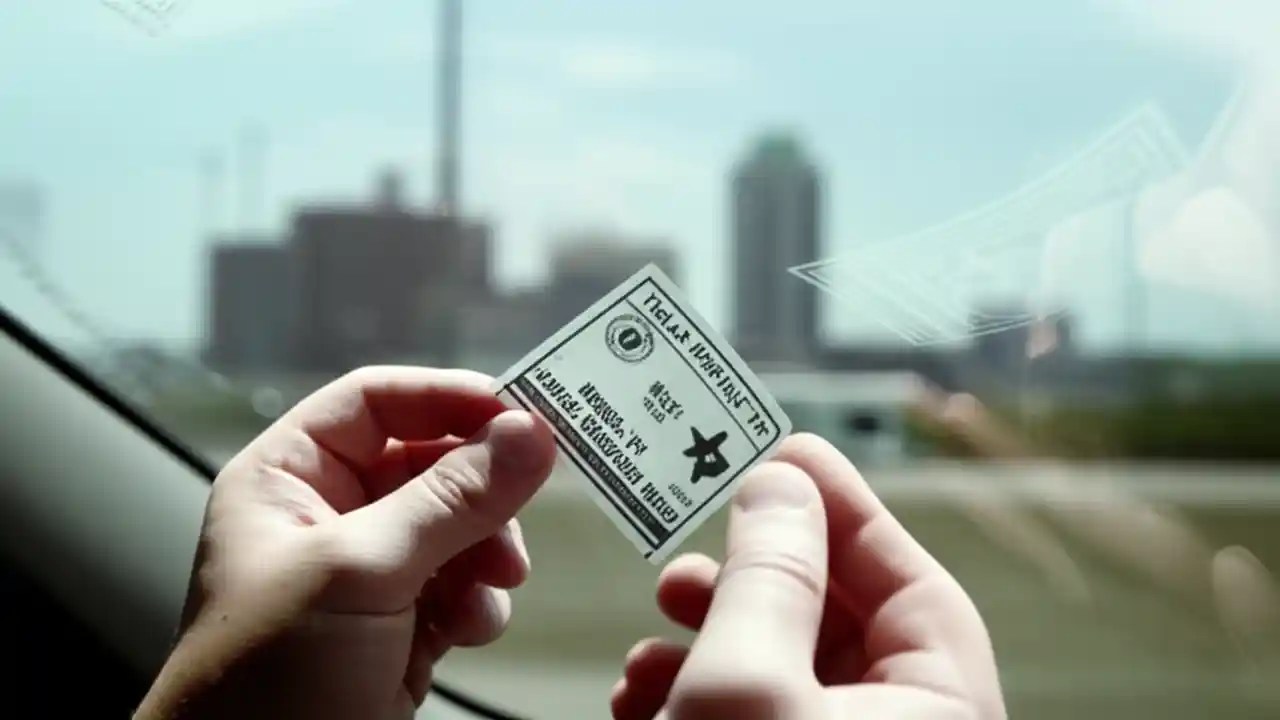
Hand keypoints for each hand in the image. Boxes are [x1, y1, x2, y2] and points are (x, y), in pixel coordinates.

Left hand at [135, 367, 555, 719]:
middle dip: (479, 495)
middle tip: (517, 519)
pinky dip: (477, 604)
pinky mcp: (396, 629)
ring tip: (488, 589)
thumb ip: (452, 499)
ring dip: (485, 555)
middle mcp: (325, 516)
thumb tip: (531, 432)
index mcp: (287, 478)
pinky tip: (465, 630)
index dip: (448, 399)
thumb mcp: (361, 571)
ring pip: (456, 529)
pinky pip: (460, 588)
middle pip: (430, 465)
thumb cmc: (270, 679)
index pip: (377, 402)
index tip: (523, 414)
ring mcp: (364, 576)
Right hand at [611, 434, 1005, 719]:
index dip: (848, 512)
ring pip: (787, 680)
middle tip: (688, 566)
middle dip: (751, 590)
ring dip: (707, 650)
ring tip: (647, 655)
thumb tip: (783, 482)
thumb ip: (770, 575)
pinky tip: (642, 699)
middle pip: (843, 631)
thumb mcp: (745, 682)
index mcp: (942, 718)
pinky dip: (700, 702)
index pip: (916, 590)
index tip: (786, 452)